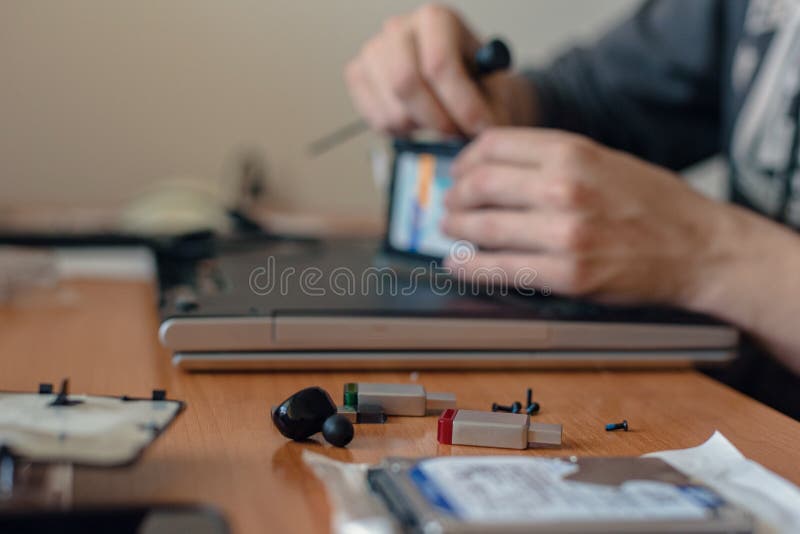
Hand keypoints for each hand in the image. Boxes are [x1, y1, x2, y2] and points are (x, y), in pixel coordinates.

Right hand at [344, 4, 536, 136]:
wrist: (455, 81)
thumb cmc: (475, 82)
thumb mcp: (496, 89)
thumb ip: (490, 107)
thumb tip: (481, 130)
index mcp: (436, 19)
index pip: (439, 63)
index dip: (461, 104)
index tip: (477, 128)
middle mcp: (400, 28)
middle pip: (405, 82)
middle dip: (436, 119)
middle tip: (456, 134)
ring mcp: (374, 51)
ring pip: (390, 107)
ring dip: (420, 129)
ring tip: (440, 126)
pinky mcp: (358, 75)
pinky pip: (375, 119)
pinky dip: (400, 131)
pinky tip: (418, 122)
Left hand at [441, 128, 735, 305]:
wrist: (700, 248)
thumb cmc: (653, 203)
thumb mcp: (604, 159)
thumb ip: (550, 158)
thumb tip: (493, 165)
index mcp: (572, 151)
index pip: (492, 145)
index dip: (465, 159)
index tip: (459, 171)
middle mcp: (564, 187)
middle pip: (480, 184)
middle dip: (455, 195)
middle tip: (449, 203)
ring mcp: (564, 233)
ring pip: (483, 226)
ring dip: (456, 228)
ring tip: (450, 229)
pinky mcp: (568, 274)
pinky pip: (501, 268)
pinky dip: (469, 266)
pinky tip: (456, 263)